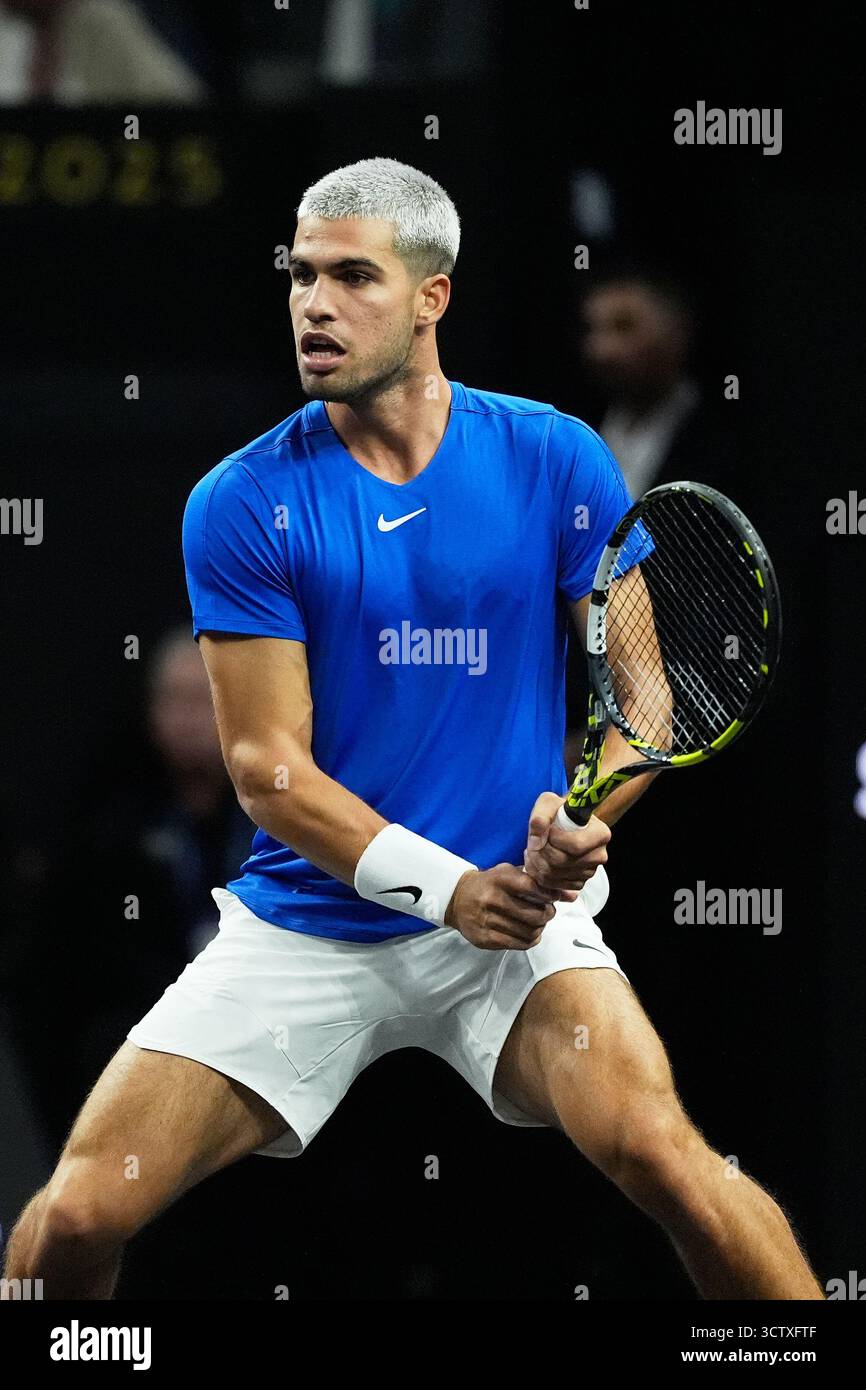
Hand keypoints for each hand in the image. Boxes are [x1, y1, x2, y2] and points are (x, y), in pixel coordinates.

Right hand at [444, 864, 570, 950]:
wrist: (457, 899)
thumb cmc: (491, 884)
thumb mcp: (511, 874)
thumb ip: (539, 883)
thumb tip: (573, 896)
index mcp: (499, 879)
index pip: (533, 888)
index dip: (550, 895)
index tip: (554, 898)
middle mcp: (492, 899)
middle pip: (535, 914)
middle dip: (548, 914)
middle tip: (546, 912)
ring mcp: (487, 921)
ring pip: (530, 932)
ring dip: (539, 928)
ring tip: (537, 923)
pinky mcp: (485, 939)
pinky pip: (519, 944)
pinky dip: (530, 940)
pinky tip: (528, 933)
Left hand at [522, 792, 609, 893]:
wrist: (564, 824)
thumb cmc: (559, 812)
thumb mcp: (548, 802)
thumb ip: (541, 815)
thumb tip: (537, 840)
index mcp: (601, 834)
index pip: (574, 846)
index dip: (553, 840)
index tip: (546, 830)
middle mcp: (599, 855)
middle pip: (561, 862)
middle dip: (540, 852)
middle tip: (532, 842)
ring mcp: (589, 872)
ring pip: (554, 875)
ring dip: (536, 864)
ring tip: (533, 850)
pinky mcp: (578, 883)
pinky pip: (554, 885)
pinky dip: (540, 875)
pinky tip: (538, 861)